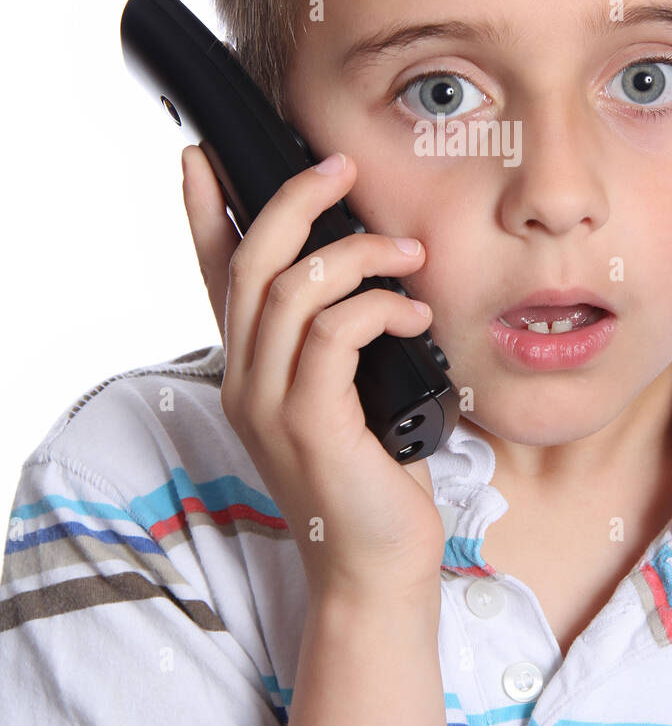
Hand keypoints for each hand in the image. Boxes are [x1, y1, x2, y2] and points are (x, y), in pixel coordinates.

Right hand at [181, 146, 444, 599]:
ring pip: (293, 288)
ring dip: (359, 254)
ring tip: (408, 254)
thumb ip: (336, 341)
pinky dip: (378, 307)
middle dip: (295, 201)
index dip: (204, 214)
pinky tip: (413, 314)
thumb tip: (366, 272)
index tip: (204, 159)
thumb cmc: (371, 475)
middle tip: (340, 167)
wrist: (374, 566)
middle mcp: (246, 381)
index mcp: (251, 369)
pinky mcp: (309, 423)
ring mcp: (270, 404)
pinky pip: (333, 333)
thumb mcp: (347, 394)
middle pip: (252, 263)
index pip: (215, 277)